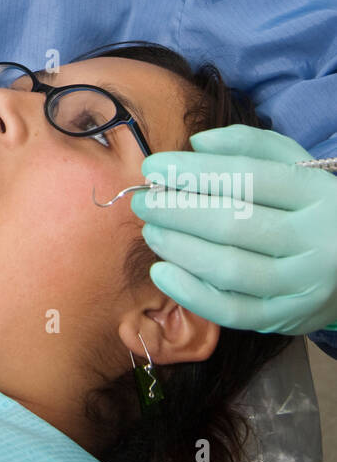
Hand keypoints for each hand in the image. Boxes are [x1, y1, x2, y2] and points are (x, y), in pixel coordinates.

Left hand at [130, 124, 336, 334]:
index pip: (247, 177)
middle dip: (177, 211)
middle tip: (144, 201)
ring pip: (230, 269)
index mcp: (317, 193)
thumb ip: (248, 144)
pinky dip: (191, 293)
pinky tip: (162, 272)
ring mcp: (302, 284)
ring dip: (179, 249)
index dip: (193, 171)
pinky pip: (233, 311)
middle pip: (234, 223)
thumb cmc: (312, 205)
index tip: (153, 167)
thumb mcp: (294, 164)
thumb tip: (197, 144)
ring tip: (152, 231)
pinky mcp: (287, 318)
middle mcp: (315, 240)